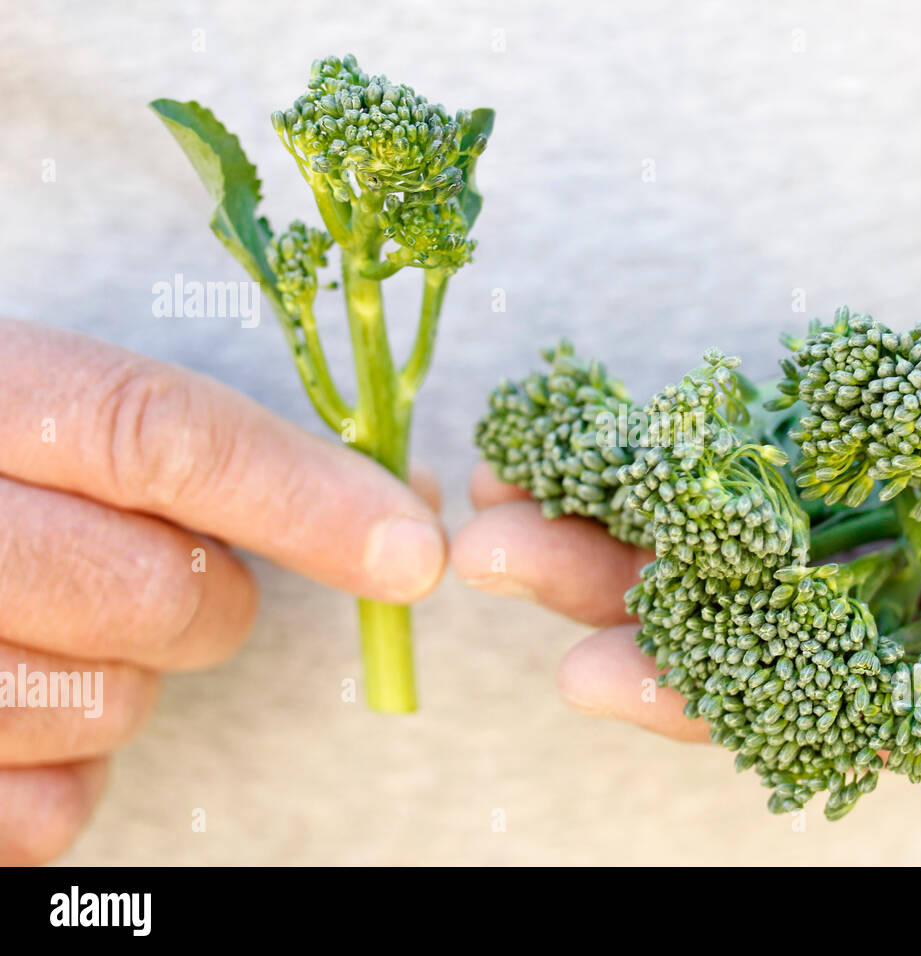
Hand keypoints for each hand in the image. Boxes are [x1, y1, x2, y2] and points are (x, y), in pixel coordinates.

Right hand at [0, 319, 445, 863]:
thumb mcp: (58, 411)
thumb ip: (209, 448)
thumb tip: (406, 509)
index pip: (156, 436)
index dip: (304, 498)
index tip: (413, 549)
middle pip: (159, 591)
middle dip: (218, 600)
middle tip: (189, 578)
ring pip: (114, 704)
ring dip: (137, 678)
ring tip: (75, 629)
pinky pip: (53, 808)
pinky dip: (75, 772)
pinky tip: (36, 708)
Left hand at [453, 315, 920, 769]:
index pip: (845, 709)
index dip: (720, 696)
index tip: (601, 671)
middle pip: (758, 636)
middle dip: (623, 603)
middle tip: (496, 554)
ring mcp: (906, 563)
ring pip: (745, 561)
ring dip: (626, 533)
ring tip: (508, 494)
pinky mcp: (890, 493)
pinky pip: (776, 487)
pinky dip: (690, 468)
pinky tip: (604, 445)